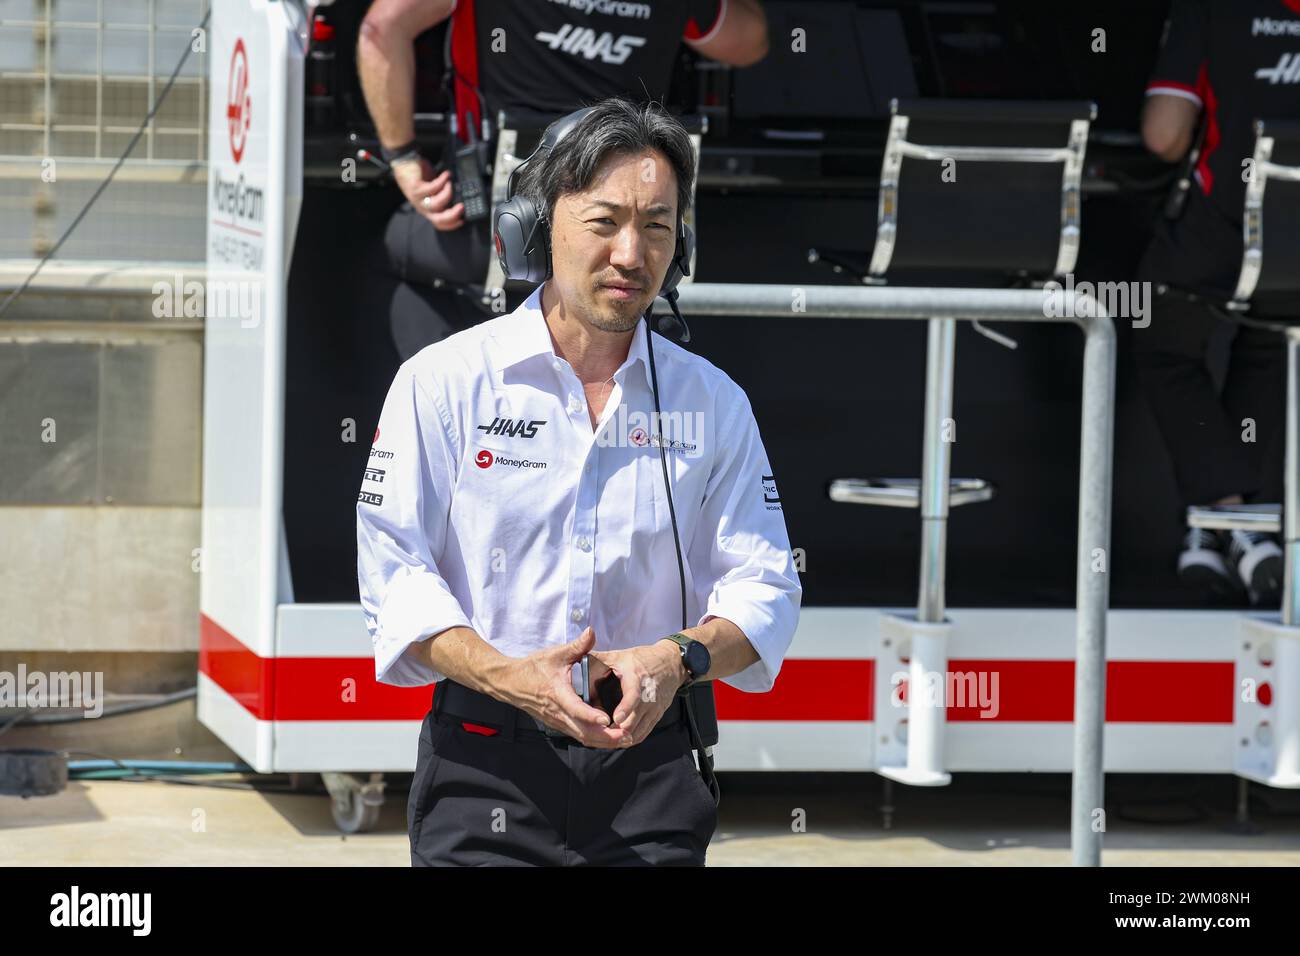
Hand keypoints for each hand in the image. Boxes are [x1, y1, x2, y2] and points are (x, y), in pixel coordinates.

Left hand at [391, 155, 464, 231]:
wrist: (405, 163)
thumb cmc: (421, 176)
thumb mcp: (434, 188)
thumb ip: (443, 194)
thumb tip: (460, 194)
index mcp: (428, 209)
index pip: (439, 223)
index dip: (452, 224)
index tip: (462, 219)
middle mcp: (422, 207)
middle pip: (438, 219)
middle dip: (452, 215)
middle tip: (461, 206)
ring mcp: (418, 199)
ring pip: (436, 204)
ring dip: (447, 193)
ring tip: (450, 183)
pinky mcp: (415, 189)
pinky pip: (432, 188)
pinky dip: (442, 181)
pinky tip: (446, 175)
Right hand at [507, 627, 626, 747]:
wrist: (509, 682)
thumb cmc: (532, 667)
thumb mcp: (555, 654)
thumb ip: (577, 646)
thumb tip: (591, 632)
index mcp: (557, 694)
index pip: (576, 709)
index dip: (592, 716)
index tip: (608, 719)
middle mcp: (557, 712)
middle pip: (583, 732)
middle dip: (606, 736)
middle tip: (627, 735)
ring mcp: (557, 721)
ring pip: (581, 737)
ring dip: (602, 740)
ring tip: (623, 739)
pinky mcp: (557, 724)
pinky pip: (577, 735)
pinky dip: (594, 738)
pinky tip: (609, 735)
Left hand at [587, 636, 687, 747]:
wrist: (672, 663)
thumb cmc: (644, 659)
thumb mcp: (620, 656)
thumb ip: (599, 660)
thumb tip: (577, 661)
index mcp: (637, 678)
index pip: (634, 696)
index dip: (626, 708)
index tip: (616, 719)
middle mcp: (649, 696)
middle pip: (635, 720)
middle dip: (617, 732)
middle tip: (599, 736)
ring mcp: (654, 708)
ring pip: (639, 731)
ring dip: (622, 738)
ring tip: (605, 739)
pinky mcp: (657, 716)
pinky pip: (644, 733)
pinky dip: (630, 739)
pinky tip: (618, 739)